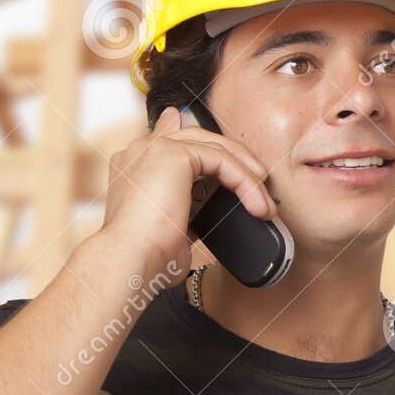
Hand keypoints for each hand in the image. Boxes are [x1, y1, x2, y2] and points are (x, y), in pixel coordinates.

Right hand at [94, 106, 277, 281]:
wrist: (130, 260)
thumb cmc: (146, 256)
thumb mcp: (171, 231)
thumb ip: (187, 215)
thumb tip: (201, 223)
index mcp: (133, 165)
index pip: (168, 138)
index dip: (193, 135)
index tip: (218, 142)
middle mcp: (141, 150)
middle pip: (198, 138)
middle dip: (234, 157)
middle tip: (259, 179)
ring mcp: (155, 148)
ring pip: (215, 148)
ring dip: (246, 175)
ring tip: (264, 202)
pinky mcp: (173, 153)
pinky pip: (221, 160)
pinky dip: (244, 182)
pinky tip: (256, 203)